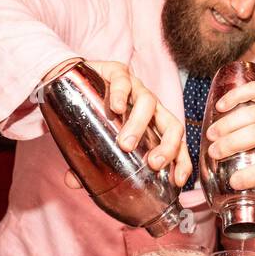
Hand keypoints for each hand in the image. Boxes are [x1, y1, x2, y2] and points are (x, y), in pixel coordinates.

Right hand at [42, 58, 191, 188]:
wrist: (72, 77)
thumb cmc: (93, 113)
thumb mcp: (95, 140)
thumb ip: (89, 162)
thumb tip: (72, 183)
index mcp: (153, 125)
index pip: (176, 144)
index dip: (181, 161)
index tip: (178, 180)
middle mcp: (150, 107)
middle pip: (172, 125)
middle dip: (169, 146)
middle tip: (153, 163)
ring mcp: (136, 88)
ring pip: (149, 103)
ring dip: (140, 125)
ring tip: (126, 144)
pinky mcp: (117, 72)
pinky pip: (124, 81)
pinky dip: (121, 94)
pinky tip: (115, 107)